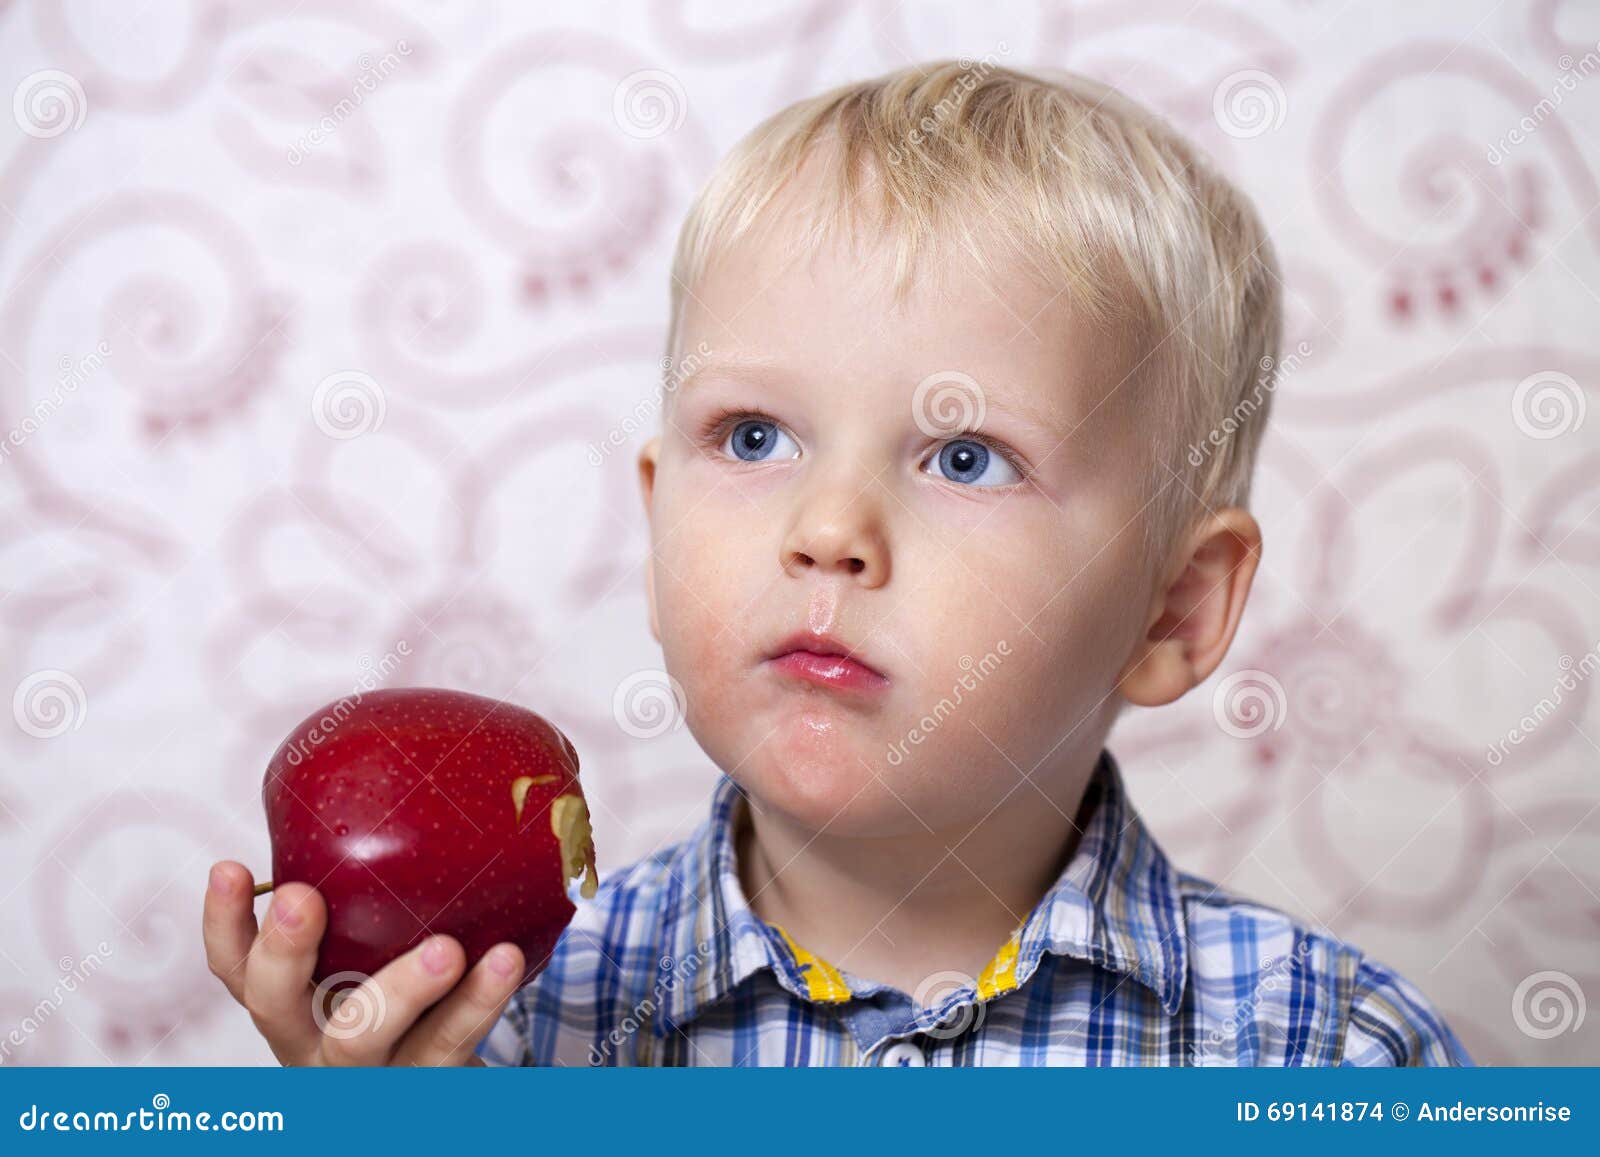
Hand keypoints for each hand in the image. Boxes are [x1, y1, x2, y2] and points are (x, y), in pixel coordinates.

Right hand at [202, 860, 522, 1065]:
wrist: (463, 1081)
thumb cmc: (420, 995)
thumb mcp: (381, 949)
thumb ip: (378, 891)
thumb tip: (415, 770)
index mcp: (295, 1005)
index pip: (236, 968)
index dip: (223, 923)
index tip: (228, 866)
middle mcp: (314, 1043)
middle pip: (273, 1006)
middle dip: (283, 950)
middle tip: (301, 898)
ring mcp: (369, 1074)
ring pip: (360, 1039)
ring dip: (400, 990)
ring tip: (445, 949)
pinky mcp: (426, 1086)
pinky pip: (449, 1045)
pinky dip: (478, 1003)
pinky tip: (504, 958)